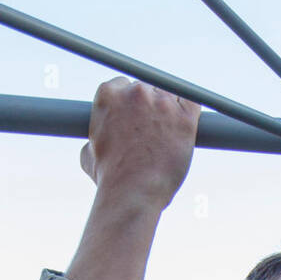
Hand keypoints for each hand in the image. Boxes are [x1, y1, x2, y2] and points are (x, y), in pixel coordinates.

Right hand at [80, 77, 200, 212]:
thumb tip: (94, 142)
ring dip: (169, 111)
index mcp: (109, 94)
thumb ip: (94, 137)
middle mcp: (136, 92)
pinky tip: (183, 129)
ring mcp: (162, 103)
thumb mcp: (89, 153)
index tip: (133, 119)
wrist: (132, 194)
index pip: (123, 86)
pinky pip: (192, 103)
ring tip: (165, 138)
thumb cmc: (110, 179)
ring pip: (169, 96)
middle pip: (147, 88)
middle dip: (149, 107)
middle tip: (151, 132)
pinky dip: (189, 113)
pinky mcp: (185, 116)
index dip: (129, 104)